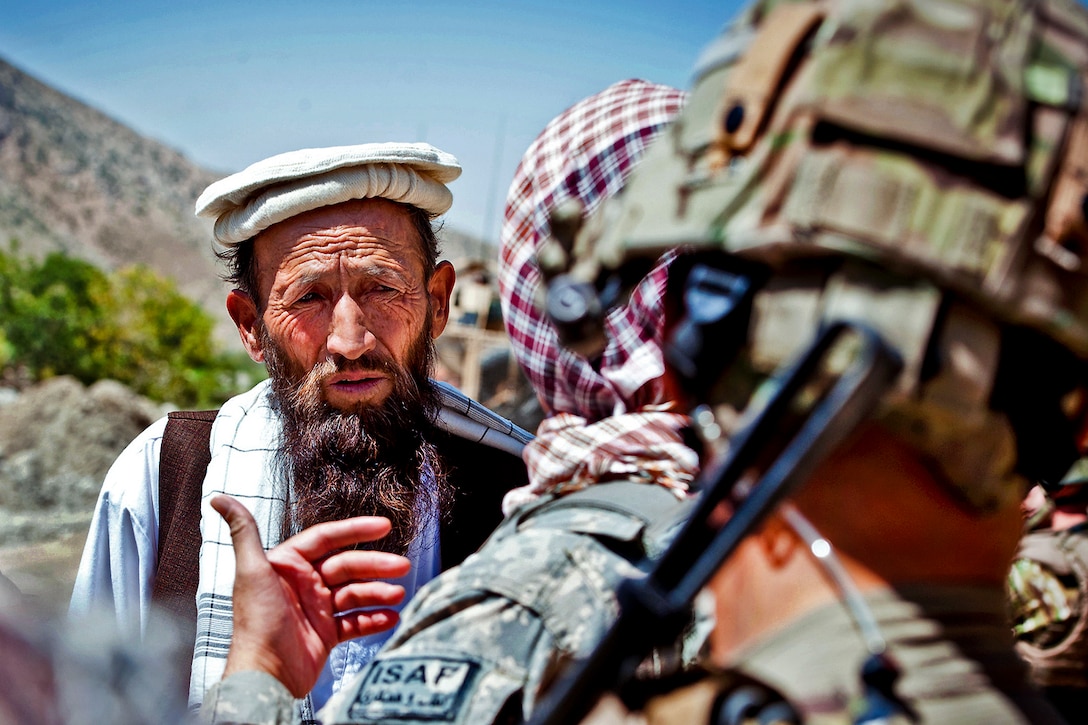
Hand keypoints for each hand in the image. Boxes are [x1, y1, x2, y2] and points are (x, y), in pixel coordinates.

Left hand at [211, 494, 410, 696]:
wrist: (265, 675)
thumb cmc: (255, 623)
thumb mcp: (251, 571)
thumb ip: (243, 531)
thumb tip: (219, 500)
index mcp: (288, 566)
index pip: (327, 539)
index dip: (355, 530)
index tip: (382, 526)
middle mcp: (303, 585)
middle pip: (347, 566)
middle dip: (375, 566)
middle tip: (400, 566)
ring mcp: (316, 610)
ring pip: (355, 593)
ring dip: (378, 592)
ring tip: (397, 595)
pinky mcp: (326, 635)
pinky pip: (355, 621)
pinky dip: (374, 619)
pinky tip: (389, 618)